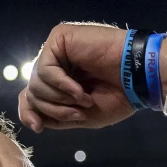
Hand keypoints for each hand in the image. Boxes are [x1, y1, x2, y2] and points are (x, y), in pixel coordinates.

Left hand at [17, 23, 133, 132]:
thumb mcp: (80, 116)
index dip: (29, 113)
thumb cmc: (116, 97)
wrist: (137, 79)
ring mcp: (56, 50)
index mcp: (60, 81)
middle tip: (77, 113)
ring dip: (60, 99)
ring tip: (84, 99)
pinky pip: (45, 69)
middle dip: (54, 110)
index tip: (38, 128)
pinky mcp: (59, 38)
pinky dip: (62, 85)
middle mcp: (55, 64)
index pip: (30, 96)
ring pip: (36, 84)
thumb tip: (31, 118)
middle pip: (33, 93)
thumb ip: (54, 116)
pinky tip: (80, 91)